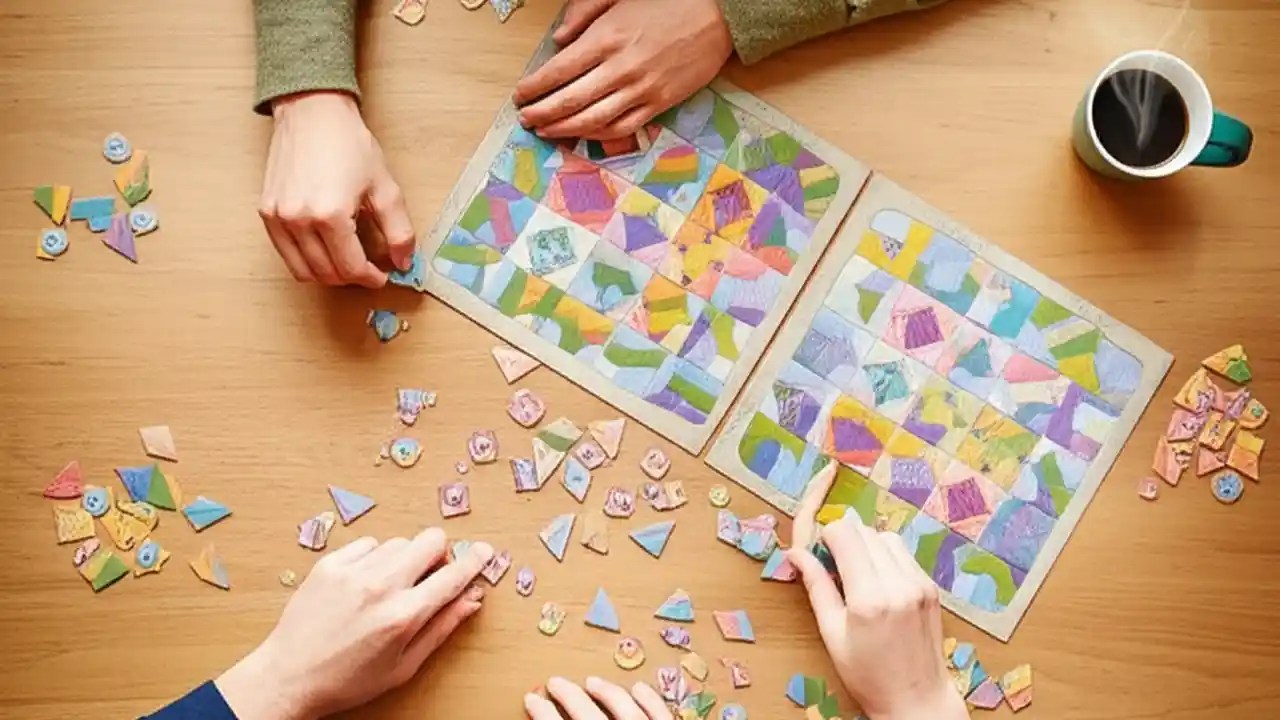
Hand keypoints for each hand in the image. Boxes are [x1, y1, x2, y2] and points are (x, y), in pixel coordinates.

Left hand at [215, 529, 492, 719]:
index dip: (474, 561)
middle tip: (430, 575)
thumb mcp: (404, 666)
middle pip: (430, 540)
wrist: (289, 677)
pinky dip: (374, 557)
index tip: (484, 551)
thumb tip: (472, 598)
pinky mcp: (329, 564)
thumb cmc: (348, 680)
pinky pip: (368, 543)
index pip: (453, 576)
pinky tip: (365, 582)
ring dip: (405, 558)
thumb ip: (442, 627)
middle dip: (439, 554)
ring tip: (391, 586)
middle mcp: (381, 587)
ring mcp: (353, 572)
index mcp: (404, 616)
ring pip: (400, 541)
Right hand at [259, 91, 415, 286]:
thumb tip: (404, 261)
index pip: (351, 268)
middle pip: (327, 273)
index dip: (370, 278)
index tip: (381, 275)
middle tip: (368, 269)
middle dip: (352, 278)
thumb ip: (398, 230)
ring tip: (347, 262)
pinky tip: (325, 250)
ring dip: (329, 274)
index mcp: (330, 215)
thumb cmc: (348, 143)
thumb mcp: (385, 187)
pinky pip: (286, 254)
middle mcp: (299, 220)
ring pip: (304, 270)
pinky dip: (306, 261)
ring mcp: (278, 218)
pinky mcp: (266, 212)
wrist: (313, 113)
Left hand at [513, 0, 732, 139]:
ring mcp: (641, 89)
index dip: (535, 86)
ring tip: (545, 131)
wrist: (717, 17)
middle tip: (526, 118)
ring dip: (564, 128)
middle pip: (570, 100)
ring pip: (592, 119)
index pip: (559, 70)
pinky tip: (581, 133)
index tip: (520, 94)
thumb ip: (584, 11)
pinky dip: (597, 133)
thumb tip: (559, 39)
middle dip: (542, 113)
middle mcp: (620, 68)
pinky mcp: (659, 103)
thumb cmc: (667, 1)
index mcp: (607, 37)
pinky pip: (621, 126)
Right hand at [525, 677, 671, 718]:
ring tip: (592, 680)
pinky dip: (650, 700)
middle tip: (555, 681)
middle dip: (569, 696)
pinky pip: (662, 715)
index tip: (532, 699)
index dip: (543, 714)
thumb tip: (548, 715)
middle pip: (588, 715)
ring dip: (607, 692)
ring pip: (626, 710)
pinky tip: (639, 688)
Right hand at [788, 517, 966, 719]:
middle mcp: (898, 584)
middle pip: (864, 531)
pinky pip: (904, 554)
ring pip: (886, 537)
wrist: (917, 699)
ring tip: (860, 575)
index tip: (821, 555)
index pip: (845, 534)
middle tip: (837, 568)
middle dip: (845, 541)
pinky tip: (880, 583)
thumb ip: (816, 586)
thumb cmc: (867, 675)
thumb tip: (796, 553)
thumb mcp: (832, 633)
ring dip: (867, 546)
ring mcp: (919, 584)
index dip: (826, 537)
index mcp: (868, 598)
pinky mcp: (931, 587)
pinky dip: (886, 558)